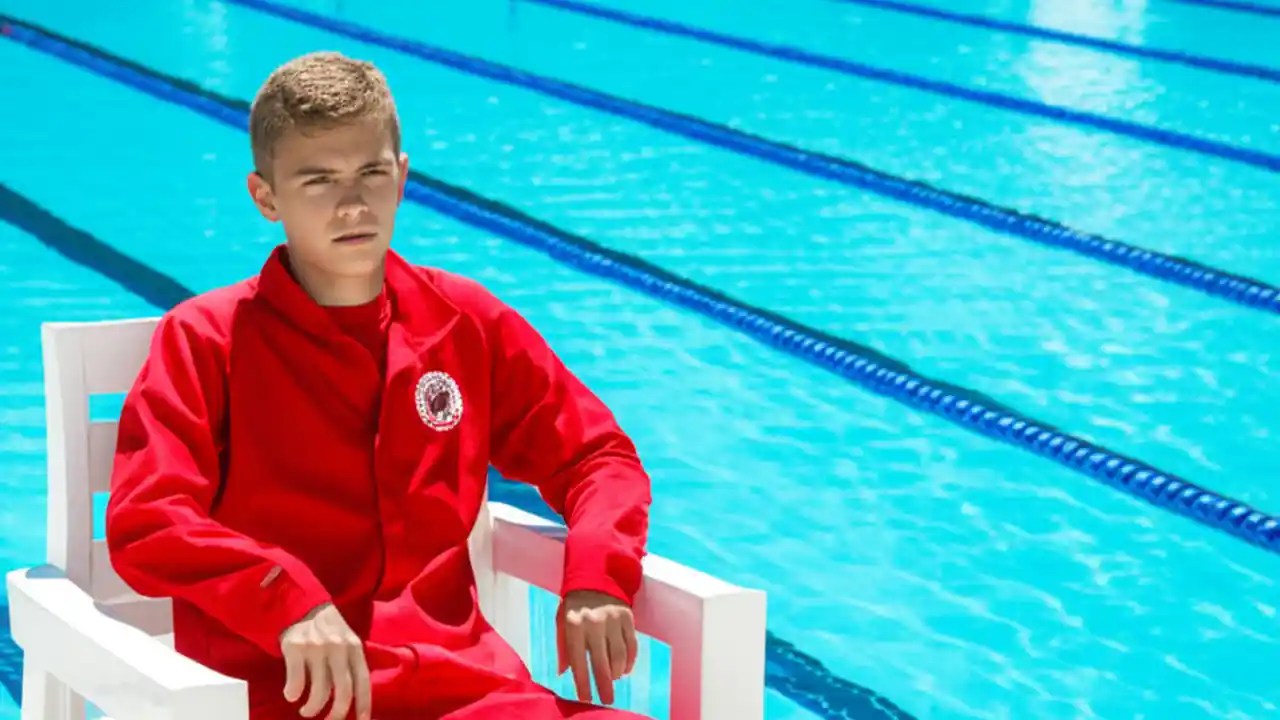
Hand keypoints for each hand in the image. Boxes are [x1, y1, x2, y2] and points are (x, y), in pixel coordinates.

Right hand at [280, 603, 371, 719]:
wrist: (300, 604)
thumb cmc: (326, 628)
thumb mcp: (346, 640)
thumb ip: (350, 663)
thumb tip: (354, 697)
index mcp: (355, 648)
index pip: (363, 682)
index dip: (364, 705)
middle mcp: (339, 648)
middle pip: (343, 692)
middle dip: (336, 713)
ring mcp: (317, 649)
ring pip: (319, 692)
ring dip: (312, 708)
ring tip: (306, 711)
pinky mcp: (295, 649)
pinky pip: (297, 683)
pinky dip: (293, 694)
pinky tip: (291, 695)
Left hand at [557, 590, 637, 705]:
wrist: (596, 574)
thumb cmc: (575, 602)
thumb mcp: (562, 620)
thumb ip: (563, 646)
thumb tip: (563, 672)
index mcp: (574, 625)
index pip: (579, 661)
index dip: (583, 682)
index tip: (586, 698)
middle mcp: (595, 624)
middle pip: (602, 663)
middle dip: (604, 685)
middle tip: (607, 700)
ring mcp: (613, 620)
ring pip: (619, 656)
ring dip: (616, 673)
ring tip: (612, 680)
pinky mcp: (628, 617)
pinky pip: (632, 645)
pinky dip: (629, 661)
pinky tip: (624, 669)